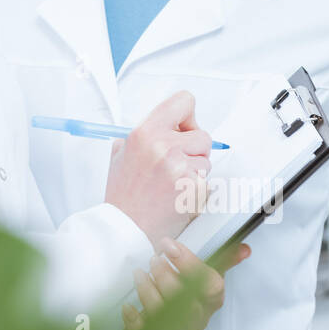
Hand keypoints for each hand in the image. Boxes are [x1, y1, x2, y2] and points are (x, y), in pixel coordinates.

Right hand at [104, 90, 213, 242]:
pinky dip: (196, 190)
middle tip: (175, 165)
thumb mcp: (121, 154)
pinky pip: (207, 181)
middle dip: (193, 150)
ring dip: (194, 172)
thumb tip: (167, 123)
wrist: (125, 228)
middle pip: (202, 135)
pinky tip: (177, 197)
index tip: (184, 127)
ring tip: (172, 185)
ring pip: (206, 160)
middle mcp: (163, 147)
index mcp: (144, 133)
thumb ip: (143, 135)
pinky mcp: (193, 188)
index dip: (187, 116)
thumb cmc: (123, 196)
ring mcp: (180, 168)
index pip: (184, 101)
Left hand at [121, 238, 250, 329]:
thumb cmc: (192, 295)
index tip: (169, 245)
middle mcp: (197, 316)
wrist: (177, 324)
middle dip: (165, 276)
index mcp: (212, 300)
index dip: (189, 263)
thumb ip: (224, 260)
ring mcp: (177, 329)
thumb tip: (244, 248)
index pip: (209, 283)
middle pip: (185, 301)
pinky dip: (135, 319)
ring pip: (164, 316)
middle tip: (154, 259)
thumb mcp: (208, 275)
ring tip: (140, 274)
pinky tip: (129, 306)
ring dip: (148, 292)